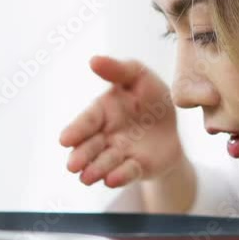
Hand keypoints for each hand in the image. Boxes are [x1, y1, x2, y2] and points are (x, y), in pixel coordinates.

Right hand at [60, 56, 183, 187]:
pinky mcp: (136, 168)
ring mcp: (119, 154)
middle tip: (73, 165)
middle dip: (81, 156)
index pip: (87, 121)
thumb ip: (118, 70)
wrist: (174, 125)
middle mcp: (105, 135)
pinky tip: (112, 179)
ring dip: (96, 169)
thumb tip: (93, 60)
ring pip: (104, 163)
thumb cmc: (151, 98)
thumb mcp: (140, 78)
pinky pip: (127, 173)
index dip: (76, 130)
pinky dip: (119, 176)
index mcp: (103, 111)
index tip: (64, 140)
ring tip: (88, 177)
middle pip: (89, 147)